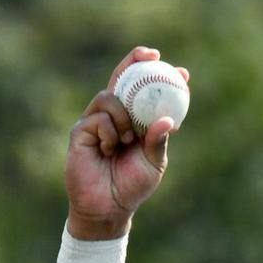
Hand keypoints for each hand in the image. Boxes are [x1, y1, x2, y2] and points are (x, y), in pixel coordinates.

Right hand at [64, 47, 188, 239]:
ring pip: (109, 98)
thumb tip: (170, 120)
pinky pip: (98, 118)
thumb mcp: (153, 163)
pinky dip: (110, 132)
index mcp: (135, 122)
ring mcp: (96, 121)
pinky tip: (111, 149)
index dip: (159, 79)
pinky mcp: (80, 130)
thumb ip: (159, 141)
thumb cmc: (132, 186)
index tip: (181, 71)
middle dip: (135, 62)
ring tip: (129, 138)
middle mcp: (115, 116)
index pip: (146, 93)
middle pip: (122, 80)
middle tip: (152, 54)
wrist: (108, 207)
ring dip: (123, 115)